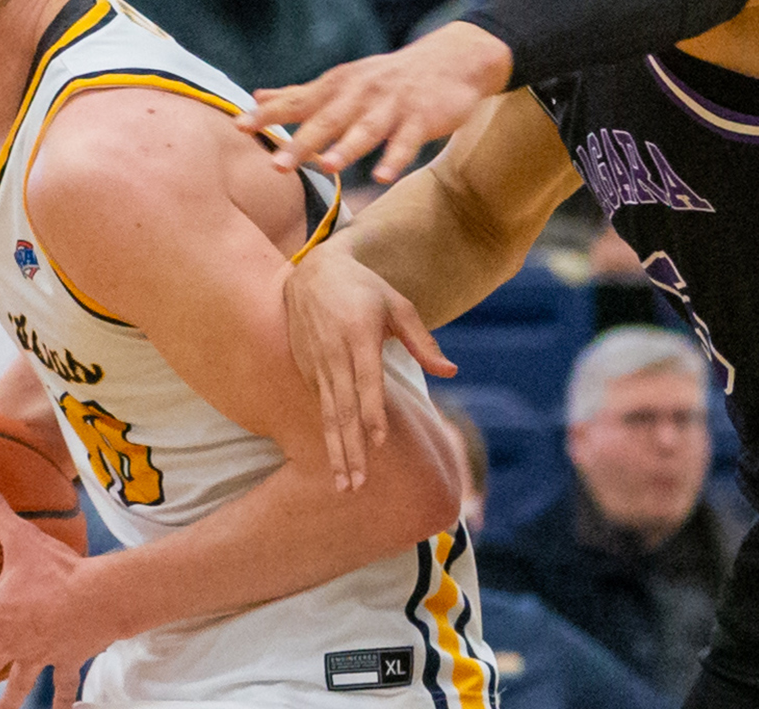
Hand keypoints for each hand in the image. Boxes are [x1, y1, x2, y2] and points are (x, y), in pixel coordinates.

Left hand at [238, 22, 512, 183]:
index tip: (238, 126)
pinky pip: (406, 142)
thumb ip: (299, 93)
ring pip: (365, 130)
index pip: (296, 102)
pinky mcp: (421, 119)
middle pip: (327, 121)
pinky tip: (382, 177)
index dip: (268, 115)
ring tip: (326, 167)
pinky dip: (395, 158)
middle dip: (301, 142)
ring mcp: (391, 107)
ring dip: (346, 148)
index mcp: (337, 87)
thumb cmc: (387, 77)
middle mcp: (360, 94)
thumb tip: (257, 97)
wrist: (452, 59)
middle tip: (276, 166)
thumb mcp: (342, 80)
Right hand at [286, 245, 451, 489]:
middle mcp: (335, 353)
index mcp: (360, 335)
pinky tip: (336, 459)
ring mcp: (317, 363)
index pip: (366, 380)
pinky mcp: (307, 368)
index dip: (372, 412)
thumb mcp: (398, 305)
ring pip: (328, 415)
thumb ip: (423, 342)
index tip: (378, 442)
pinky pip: (321, 406)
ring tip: (343, 484)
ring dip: (336, 452)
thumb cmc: (364, 288)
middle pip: (344, 409)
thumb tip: (451, 372)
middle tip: (356, 486)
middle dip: (350, 450)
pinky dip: (328, 434)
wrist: (312, 272)